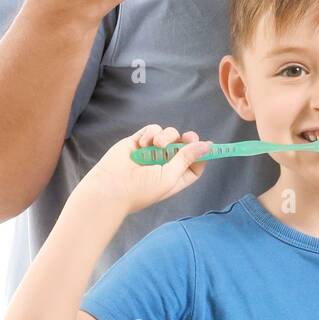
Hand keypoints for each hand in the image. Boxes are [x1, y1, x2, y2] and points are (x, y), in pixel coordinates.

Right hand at [79, 125, 211, 215]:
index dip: (202, 155)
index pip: (195, 164)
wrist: (110, 187)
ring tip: (157, 145)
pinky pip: (152, 130)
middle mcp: (165, 164)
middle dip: (188, 140)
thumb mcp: (170, 176)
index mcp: (176, 177)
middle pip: (184, 146)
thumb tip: (207, 146)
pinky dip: (150, 134)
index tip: (208, 145)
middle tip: (187, 137)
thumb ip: (187, 158)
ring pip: (169, 135)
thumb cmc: (142, 189)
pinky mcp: (138, 142)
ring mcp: (151, 152)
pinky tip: (142, 144)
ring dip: (166, 137)